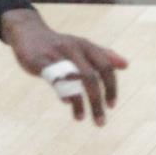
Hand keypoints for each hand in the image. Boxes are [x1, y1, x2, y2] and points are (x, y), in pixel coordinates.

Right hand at [1, 10, 128, 124]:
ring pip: (73, 81)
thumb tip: (126, 65)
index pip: (105, 67)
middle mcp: (73, 49)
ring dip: (80, 103)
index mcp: (86, 46)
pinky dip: (63, 92)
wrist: (29, 32)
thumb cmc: (60, 44)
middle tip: (100, 122)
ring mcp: (56, 55)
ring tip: (81, 118)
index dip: (111, 87)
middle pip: (91, 78)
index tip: (112, 106)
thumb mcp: (83, 46)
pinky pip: (54, 79)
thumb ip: (104, 55)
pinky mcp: (40, 61)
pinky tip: (67, 102)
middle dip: (97, 102)